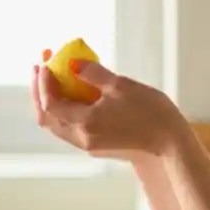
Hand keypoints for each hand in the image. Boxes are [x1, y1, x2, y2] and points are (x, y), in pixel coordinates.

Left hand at [30, 58, 190, 160]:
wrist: (170, 142)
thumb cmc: (150, 112)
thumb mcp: (121, 85)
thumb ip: (93, 74)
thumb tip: (72, 63)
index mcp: (85, 124)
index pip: (51, 104)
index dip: (44, 83)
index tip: (45, 63)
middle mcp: (82, 138)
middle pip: (47, 119)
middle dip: (40, 93)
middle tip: (40, 69)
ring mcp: (89, 145)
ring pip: (57, 126)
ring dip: (51, 102)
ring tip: (53, 78)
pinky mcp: (97, 146)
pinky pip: (71, 128)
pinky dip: (64, 110)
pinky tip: (72, 93)